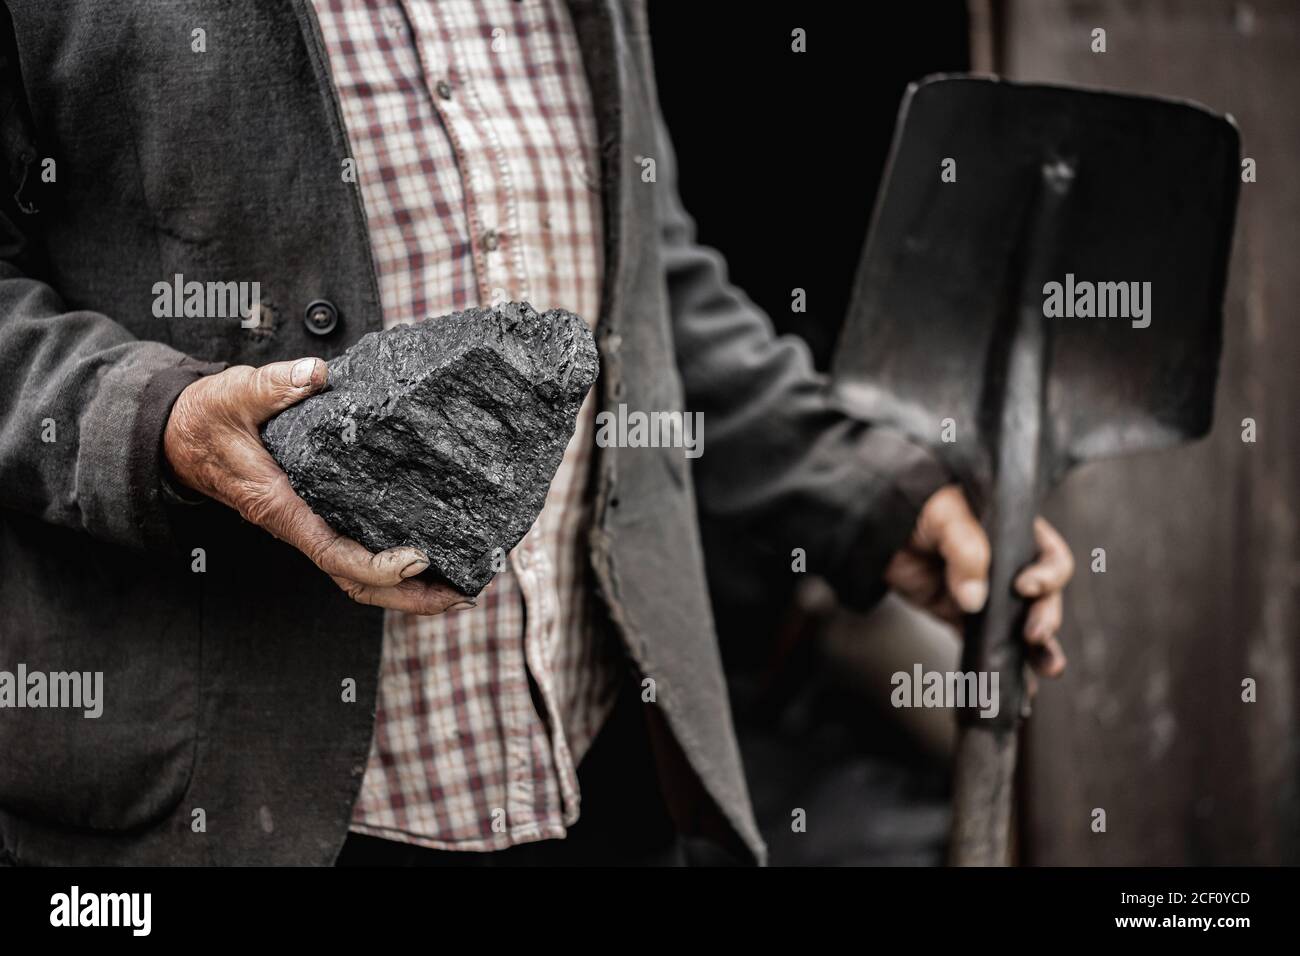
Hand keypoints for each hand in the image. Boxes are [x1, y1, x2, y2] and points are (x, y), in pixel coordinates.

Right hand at [163, 357, 472, 614]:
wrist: (179, 437)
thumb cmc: (207, 418)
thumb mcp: (234, 393)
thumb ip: (274, 384)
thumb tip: (315, 375)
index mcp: (280, 505)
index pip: (332, 552)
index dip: (377, 565)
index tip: (418, 559)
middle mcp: (298, 526)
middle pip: (356, 582)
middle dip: (408, 596)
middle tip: (462, 595)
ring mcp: (309, 527)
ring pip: (358, 577)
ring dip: (408, 591)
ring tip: (458, 590)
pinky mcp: (318, 518)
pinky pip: (356, 555)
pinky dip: (393, 569)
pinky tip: (430, 561)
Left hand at [885, 484, 1072, 676]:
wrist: (872, 523)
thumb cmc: (915, 504)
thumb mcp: (945, 515)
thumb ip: (965, 550)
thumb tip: (974, 600)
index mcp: (1013, 531)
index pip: (1048, 555)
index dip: (1046, 574)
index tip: (1024, 587)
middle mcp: (1005, 564)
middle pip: (1042, 596)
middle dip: (1046, 617)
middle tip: (1035, 634)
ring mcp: (985, 592)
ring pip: (1020, 624)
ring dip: (1037, 649)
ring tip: (1046, 667)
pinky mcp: (959, 614)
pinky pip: (985, 642)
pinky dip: (997, 661)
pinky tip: (1012, 681)